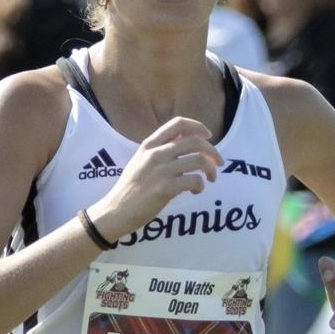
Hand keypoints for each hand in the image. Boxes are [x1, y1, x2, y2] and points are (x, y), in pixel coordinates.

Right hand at [89, 116, 221, 239]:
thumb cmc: (129, 189)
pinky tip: (195, 191)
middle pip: (194, 141)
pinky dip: (200, 186)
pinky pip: (194, 181)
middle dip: (212, 151)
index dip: (198, 126)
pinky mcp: (165, 188)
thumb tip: (183, 141)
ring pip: (199, 160)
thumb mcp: (140, 161)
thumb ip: (159, 150)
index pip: (178, 123)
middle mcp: (156, 153)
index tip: (208, 136)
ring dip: (211, 170)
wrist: (115, 210)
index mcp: (149, 144)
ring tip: (210, 179)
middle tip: (219, 162)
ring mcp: (161, 170)